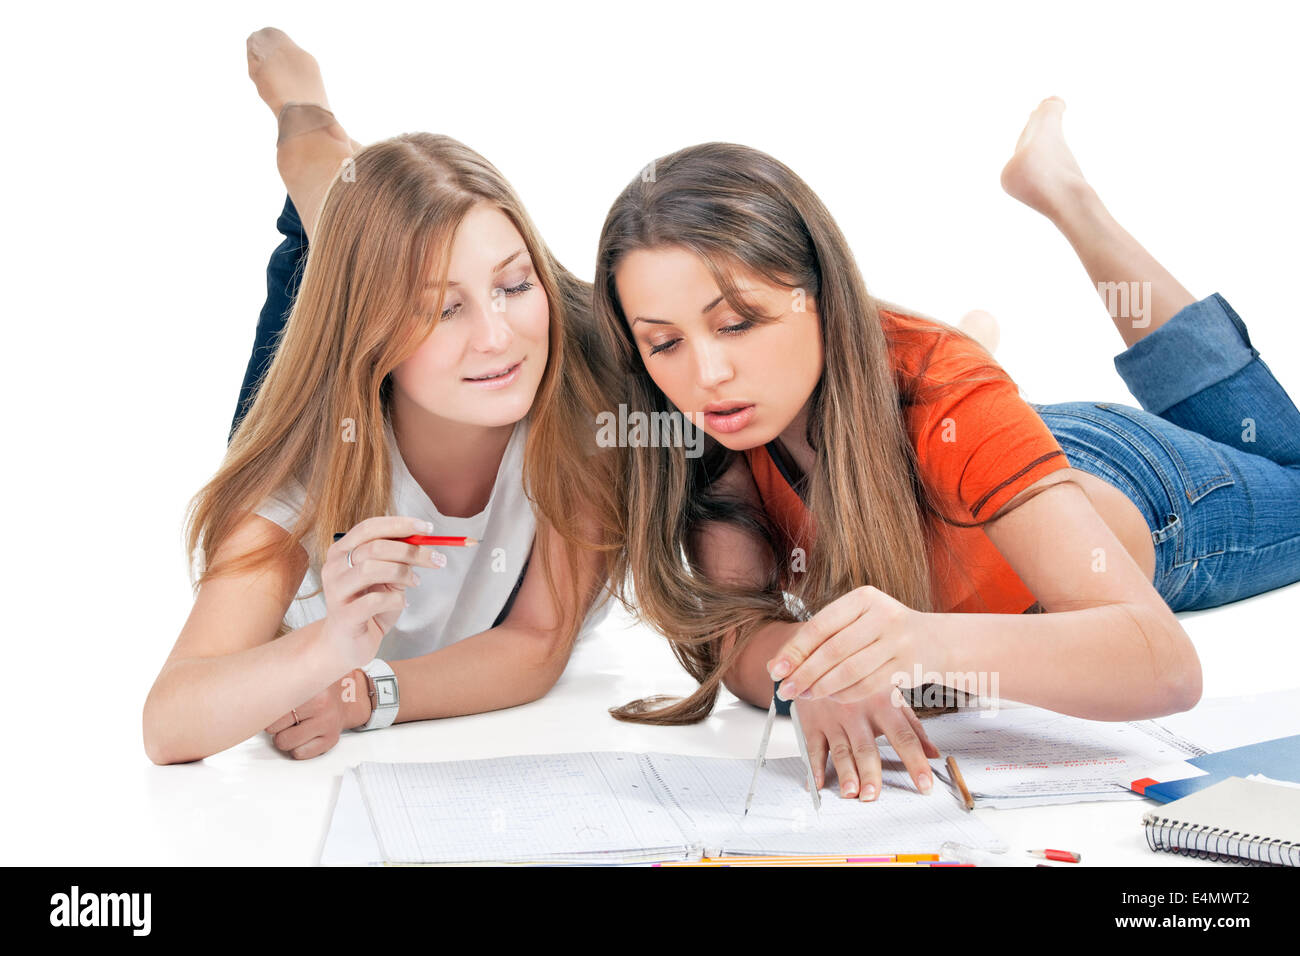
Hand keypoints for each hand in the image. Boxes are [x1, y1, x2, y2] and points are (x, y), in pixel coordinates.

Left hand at [265, 669, 371, 759]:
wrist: (348, 695)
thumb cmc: (316, 687)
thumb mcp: (300, 673)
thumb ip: (280, 674)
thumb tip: (251, 675)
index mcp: (310, 686)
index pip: (271, 708)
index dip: (265, 709)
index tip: (267, 706)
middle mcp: (321, 705)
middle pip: (273, 728)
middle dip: (275, 724)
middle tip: (285, 714)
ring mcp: (327, 724)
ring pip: (285, 743)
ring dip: (285, 736)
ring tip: (293, 723)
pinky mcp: (330, 740)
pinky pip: (300, 753)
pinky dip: (297, 746)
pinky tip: (303, 733)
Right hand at [321, 515, 445, 670]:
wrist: (346, 645)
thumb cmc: (367, 608)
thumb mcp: (385, 578)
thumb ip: (398, 559)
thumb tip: (424, 541)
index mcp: (341, 551)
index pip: (369, 528)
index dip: (399, 524)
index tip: (427, 528)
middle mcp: (334, 568)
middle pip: (374, 547)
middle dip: (411, 550)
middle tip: (436, 558)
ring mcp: (336, 592)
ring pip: (371, 569)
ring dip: (403, 573)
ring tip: (415, 582)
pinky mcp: (344, 616)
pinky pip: (374, 600)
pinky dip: (396, 600)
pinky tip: (402, 603)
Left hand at [768, 585, 941, 704]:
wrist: (934, 640)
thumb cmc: (883, 629)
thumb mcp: (856, 620)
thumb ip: (820, 637)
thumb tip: (776, 663)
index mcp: (864, 598)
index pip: (820, 626)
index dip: (795, 650)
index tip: (776, 669)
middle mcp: (883, 615)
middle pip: (833, 650)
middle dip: (804, 673)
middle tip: (785, 690)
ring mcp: (897, 641)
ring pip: (849, 671)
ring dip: (822, 687)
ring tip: (804, 695)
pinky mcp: (906, 667)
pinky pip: (867, 686)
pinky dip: (844, 694)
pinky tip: (830, 697)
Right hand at [794, 690, 940, 798]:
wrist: (821, 654)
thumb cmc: (861, 679)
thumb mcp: (890, 693)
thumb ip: (912, 725)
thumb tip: (934, 753)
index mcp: (883, 705)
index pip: (904, 737)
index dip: (916, 762)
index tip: (925, 784)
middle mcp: (858, 712)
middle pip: (866, 747)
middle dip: (870, 772)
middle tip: (873, 794)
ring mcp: (833, 718)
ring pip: (840, 748)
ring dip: (844, 771)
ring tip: (851, 791)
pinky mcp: (812, 722)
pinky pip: (812, 747)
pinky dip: (813, 766)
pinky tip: (817, 784)